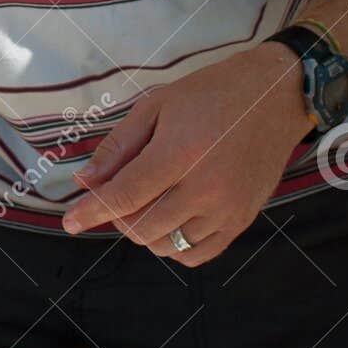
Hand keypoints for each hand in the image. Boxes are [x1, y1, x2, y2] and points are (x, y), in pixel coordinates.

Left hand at [62, 43, 312, 264]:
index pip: (123, 196)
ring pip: (166, 245)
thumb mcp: (158, 105)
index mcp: (180, 153)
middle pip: (141, 227)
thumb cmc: (213, 93)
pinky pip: (197, 254)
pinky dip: (174, 246)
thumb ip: (119, 146)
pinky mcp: (243, 220)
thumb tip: (86, 181)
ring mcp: (227, 209)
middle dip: (117, 217)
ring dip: (144, 230)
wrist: (277, 96)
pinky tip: (170, 221)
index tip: (70, 222)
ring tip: (146, 202)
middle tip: (118, 194)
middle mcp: (205, 188)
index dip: (90, 211)